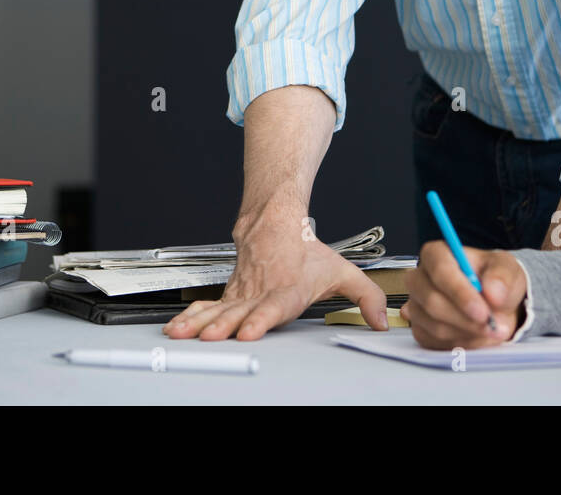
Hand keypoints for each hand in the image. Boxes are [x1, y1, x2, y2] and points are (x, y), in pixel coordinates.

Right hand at [162, 216, 387, 340]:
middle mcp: (261, 292)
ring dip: (198, 322)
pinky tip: (177, 327)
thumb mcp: (342, 271)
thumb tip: (383, 320)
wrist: (274, 222)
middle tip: (212, 337)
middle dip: (224, 326)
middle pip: (240, 311)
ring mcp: (242, 294)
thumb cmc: (305, 250)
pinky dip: (189, 316)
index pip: (274, 306)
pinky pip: (207, 307)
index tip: (251, 329)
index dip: (262, 318)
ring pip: (218, 309)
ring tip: (182, 334)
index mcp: (288, 288)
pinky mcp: (230, 295)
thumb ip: (365, 296)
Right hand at [400, 241, 527, 348]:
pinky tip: (478, 337)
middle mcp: (420, 278)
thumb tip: (493, 292)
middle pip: (432, 301)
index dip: (460, 293)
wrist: (495, 303)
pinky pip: (436, 343)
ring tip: (492, 331)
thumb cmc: (494, 280)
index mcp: (437, 254)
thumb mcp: (507, 269)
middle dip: (465, 319)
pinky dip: (462, 345)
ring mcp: (417, 305)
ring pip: (435, 326)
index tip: (483, 311)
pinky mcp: (420, 330)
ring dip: (468, 334)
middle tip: (492, 327)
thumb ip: (502, 277)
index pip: (440, 270)